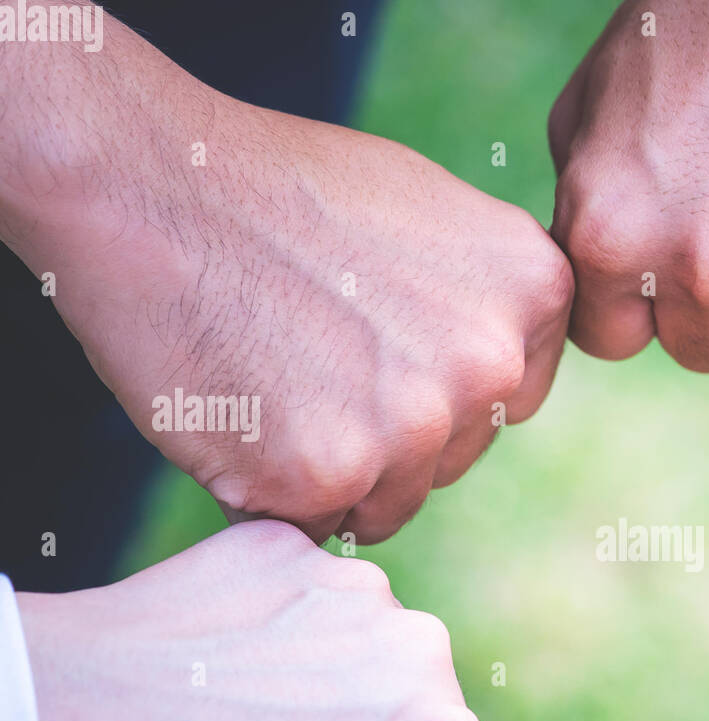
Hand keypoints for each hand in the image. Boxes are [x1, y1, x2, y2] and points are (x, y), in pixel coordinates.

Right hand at [0, 16, 572, 543]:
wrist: (147, 182)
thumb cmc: (282, 193)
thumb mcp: (436, 220)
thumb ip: (489, 305)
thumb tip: (508, 378)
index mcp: (534, 289)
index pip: (508, 400)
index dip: (435, 389)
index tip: (374, 343)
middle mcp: (491, 361)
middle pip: (450, 459)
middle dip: (386, 435)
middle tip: (306, 357)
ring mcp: (413, 424)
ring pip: (387, 504)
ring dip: (330, 472)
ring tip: (272, 383)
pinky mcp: (327, 474)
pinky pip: (313, 525)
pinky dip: (269, 492)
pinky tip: (239, 416)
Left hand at [19, 521, 494, 720]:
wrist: (72, 717)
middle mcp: (427, 653)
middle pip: (428, 717)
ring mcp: (363, 589)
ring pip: (376, 650)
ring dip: (340, 683)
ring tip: (254, 716)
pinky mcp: (302, 549)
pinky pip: (317, 599)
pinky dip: (288, 628)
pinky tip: (231, 662)